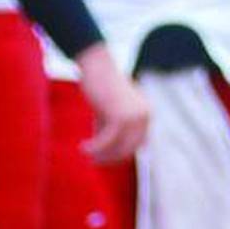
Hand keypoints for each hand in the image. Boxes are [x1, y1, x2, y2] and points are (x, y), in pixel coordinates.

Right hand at [75, 44, 150, 163]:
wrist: (97, 67)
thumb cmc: (102, 89)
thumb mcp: (110, 114)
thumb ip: (115, 132)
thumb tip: (109, 156)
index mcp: (146, 114)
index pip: (138, 144)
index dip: (121, 154)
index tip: (104, 159)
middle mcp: (145, 116)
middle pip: (129, 149)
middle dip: (111, 157)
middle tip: (94, 161)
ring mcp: (134, 116)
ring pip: (118, 148)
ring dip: (101, 155)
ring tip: (87, 155)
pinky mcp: (120, 116)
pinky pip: (106, 141)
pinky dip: (94, 148)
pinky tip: (83, 148)